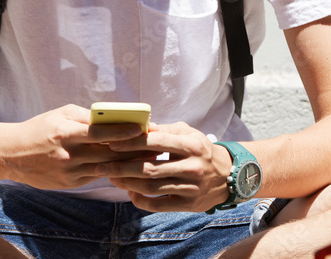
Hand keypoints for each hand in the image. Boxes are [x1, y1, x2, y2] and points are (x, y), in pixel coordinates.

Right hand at [0, 105, 155, 190]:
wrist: (12, 154)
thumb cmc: (40, 128)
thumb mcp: (61, 114)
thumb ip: (87, 117)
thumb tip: (114, 117)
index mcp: (66, 132)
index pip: (101, 132)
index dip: (124, 131)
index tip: (144, 128)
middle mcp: (68, 154)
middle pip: (108, 153)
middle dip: (133, 149)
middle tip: (156, 145)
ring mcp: (69, 172)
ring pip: (105, 168)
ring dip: (127, 163)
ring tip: (148, 158)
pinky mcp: (69, 184)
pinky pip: (96, 177)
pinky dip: (112, 171)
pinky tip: (127, 168)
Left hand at [99, 121, 232, 211]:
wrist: (228, 174)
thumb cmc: (201, 149)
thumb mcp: (188, 133)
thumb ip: (164, 130)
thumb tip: (138, 126)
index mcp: (190, 145)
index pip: (155, 142)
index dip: (130, 143)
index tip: (111, 143)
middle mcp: (191, 166)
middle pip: (149, 169)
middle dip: (121, 167)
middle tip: (102, 165)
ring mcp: (190, 187)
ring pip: (151, 187)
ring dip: (127, 183)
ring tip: (112, 177)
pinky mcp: (188, 204)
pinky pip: (158, 205)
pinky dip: (140, 200)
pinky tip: (130, 192)